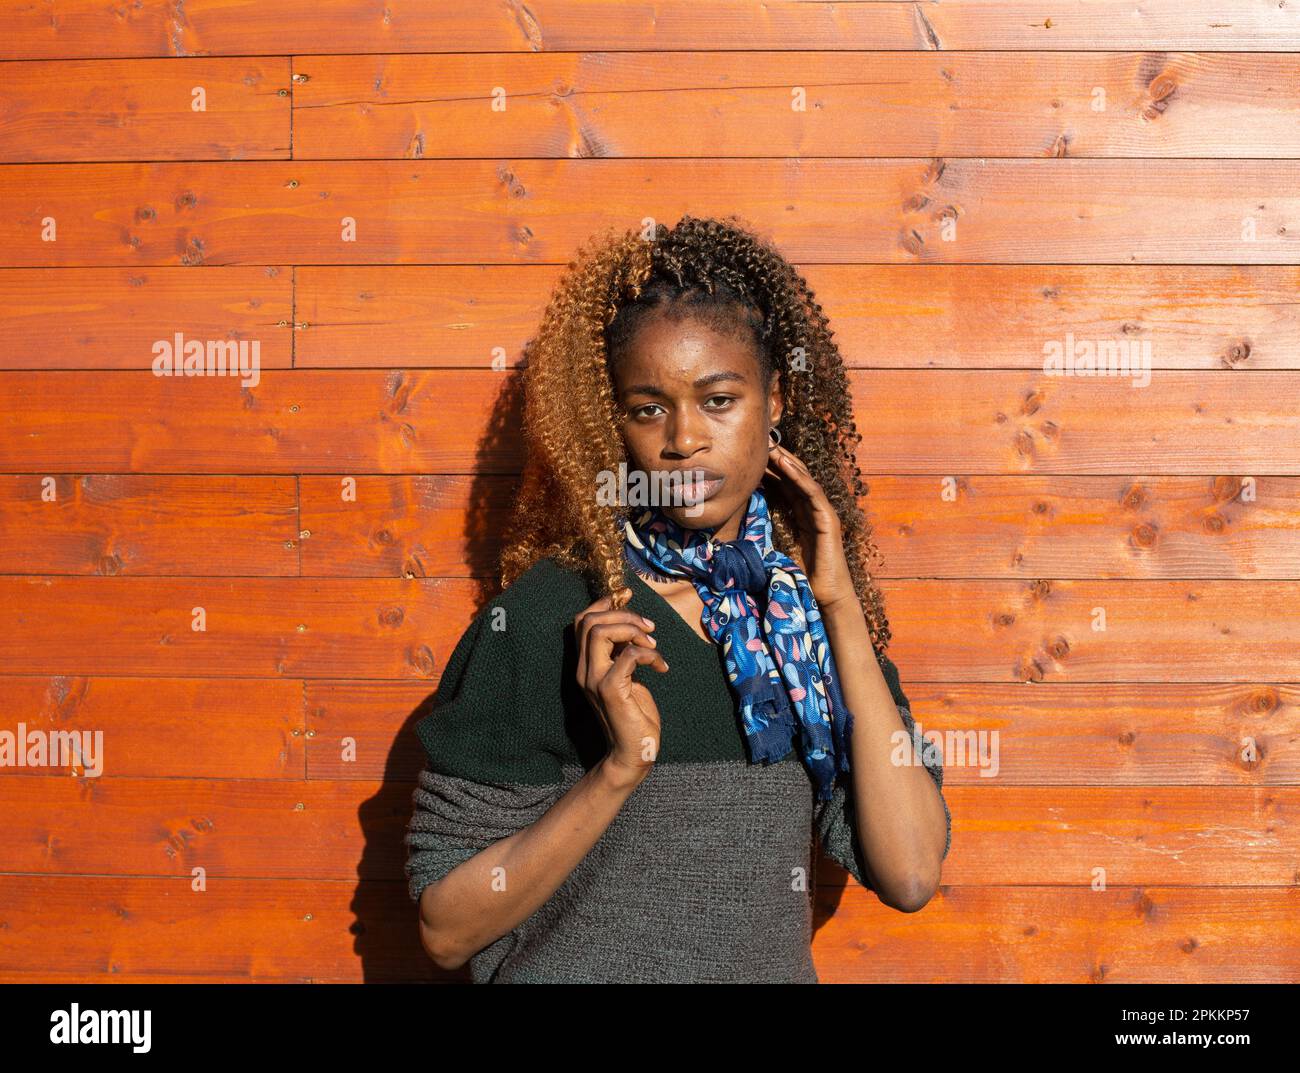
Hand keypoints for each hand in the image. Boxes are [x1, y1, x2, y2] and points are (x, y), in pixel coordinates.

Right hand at [573, 596, 666, 780]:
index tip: (628, 595)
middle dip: (623, 614)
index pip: (581, 621)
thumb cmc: (634, 714)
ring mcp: (594, 680)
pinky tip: (661, 667)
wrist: (633, 751)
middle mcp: (583, 670)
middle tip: (649, 629)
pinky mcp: (610, 690)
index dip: (604, 602)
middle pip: (588, 621)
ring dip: (632, 630)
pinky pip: (628, 655)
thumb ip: (622, 653)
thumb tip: (632, 626)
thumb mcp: (627, 676)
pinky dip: (649, 654)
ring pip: (600, 632)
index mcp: (585, 664)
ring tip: (653, 645)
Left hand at [763, 444, 855, 608]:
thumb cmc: (799, 577)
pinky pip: (813, 493)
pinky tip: (786, 464)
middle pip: (794, 478)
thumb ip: (763, 533)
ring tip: (771, 445)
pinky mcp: (828, 520)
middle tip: (759, 441)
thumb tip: (737, 526)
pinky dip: (800, 477)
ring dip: (787, 461)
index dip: (768, 470)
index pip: (783, 486)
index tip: (749, 456)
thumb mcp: (774, 549)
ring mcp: (822, 514)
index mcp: (799, 516)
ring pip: (804, 480)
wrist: (823, 598)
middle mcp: (811, 510)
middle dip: (777, 459)